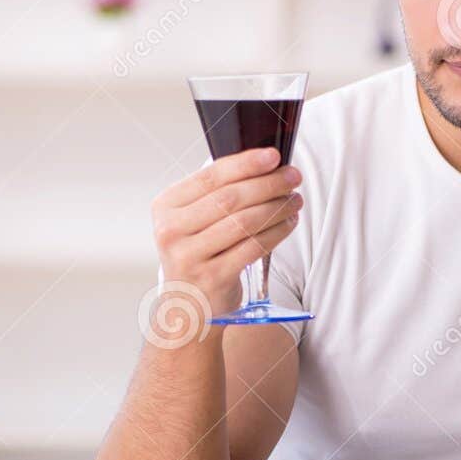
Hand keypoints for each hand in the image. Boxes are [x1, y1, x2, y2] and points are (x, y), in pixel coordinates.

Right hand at [150, 147, 304, 318]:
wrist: (188, 304)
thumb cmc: (197, 252)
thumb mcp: (193, 220)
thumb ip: (218, 192)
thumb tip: (265, 163)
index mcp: (165, 206)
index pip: (211, 176)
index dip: (246, 163)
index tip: (274, 155)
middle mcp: (171, 231)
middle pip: (230, 198)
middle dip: (268, 184)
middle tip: (293, 177)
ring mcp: (189, 256)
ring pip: (244, 222)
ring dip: (276, 208)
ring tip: (294, 200)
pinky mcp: (212, 277)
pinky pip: (253, 247)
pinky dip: (276, 232)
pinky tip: (288, 223)